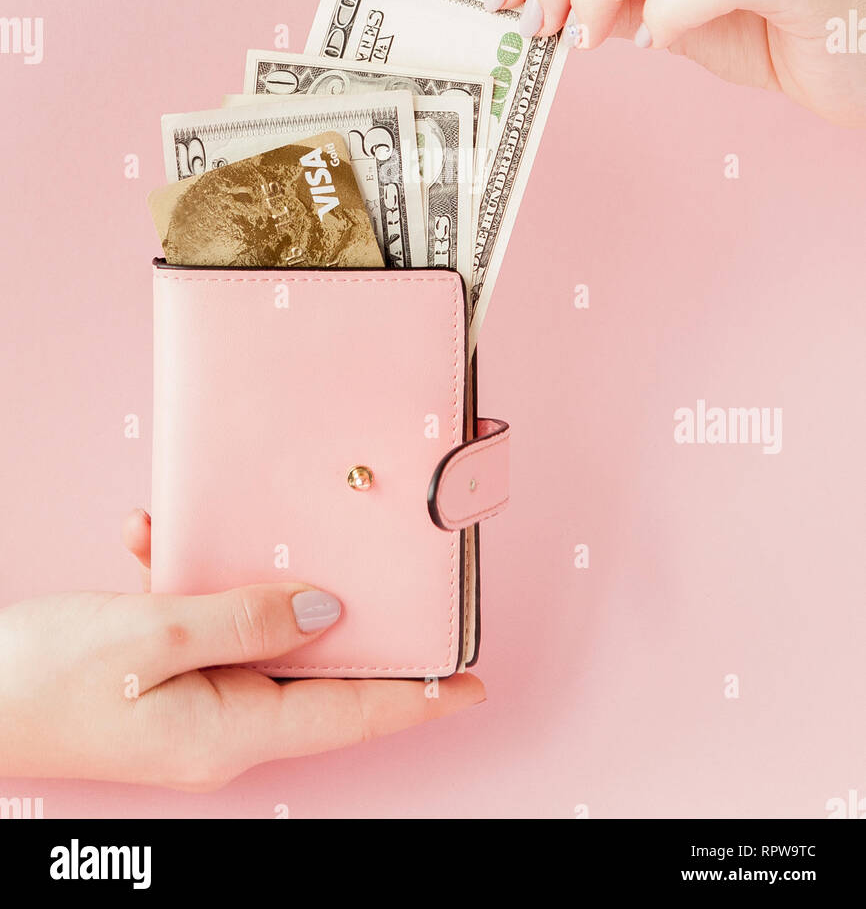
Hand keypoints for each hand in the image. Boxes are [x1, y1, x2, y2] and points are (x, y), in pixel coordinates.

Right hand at [0, 510, 483, 789]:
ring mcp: (194, 701)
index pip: (353, 713)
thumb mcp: (152, 637)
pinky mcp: (164, 675)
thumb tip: (326, 609)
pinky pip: (206, 623)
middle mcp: (225, 720)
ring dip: (253, 579)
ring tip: (248, 528)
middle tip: (398, 571)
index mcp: (233, 727)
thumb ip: (245, 618)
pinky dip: (193, 577)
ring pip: (261, 634)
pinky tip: (157, 537)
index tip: (475, 679)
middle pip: (319, 670)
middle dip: (355, 618)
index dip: (420, 696)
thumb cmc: (46, 679)